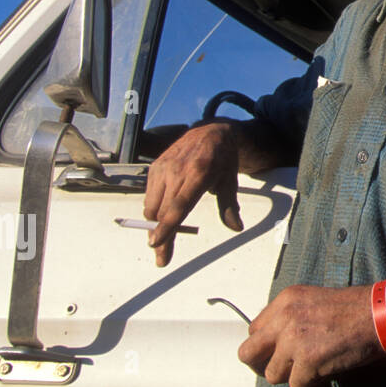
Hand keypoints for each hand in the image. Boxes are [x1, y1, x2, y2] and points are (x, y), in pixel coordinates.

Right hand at [142, 123, 243, 266]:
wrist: (210, 131)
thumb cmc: (222, 158)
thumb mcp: (230, 181)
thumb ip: (229, 206)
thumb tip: (236, 227)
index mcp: (198, 175)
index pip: (178, 207)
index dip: (166, 228)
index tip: (156, 245)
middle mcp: (177, 171)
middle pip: (161, 214)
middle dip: (159, 238)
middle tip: (162, 256)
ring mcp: (163, 168)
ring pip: (151, 207)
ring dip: (156, 222)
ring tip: (168, 227)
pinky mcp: (154, 166)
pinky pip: (149, 196)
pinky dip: (154, 207)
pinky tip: (166, 206)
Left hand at [238, 285, 383, 386]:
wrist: (379, 315)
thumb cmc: (354, 308)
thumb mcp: (312, 299)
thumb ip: (288, 317)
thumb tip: (274, 341)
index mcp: (284, 301)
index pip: (253, 330)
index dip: (264, 344)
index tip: (275, 351)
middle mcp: (284, 319)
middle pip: (248, 353)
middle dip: (260, 364)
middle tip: (278, 368)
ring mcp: (293, 342)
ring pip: (271, 374)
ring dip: (290, 374)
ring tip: (311, 365)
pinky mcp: (307, 362)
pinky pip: (296, 384)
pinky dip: (311, 381)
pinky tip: (325, 368)